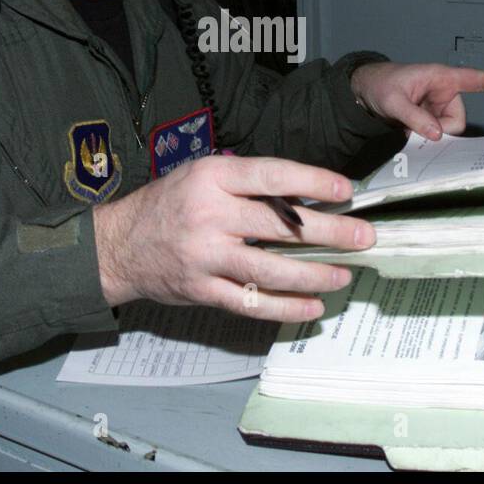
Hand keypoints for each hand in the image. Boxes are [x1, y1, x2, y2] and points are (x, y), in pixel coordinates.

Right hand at [93, 155, 374, 321]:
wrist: (119, 245)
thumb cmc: (169, 204)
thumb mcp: (202, 175)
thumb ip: (247, 183)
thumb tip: (307, 197)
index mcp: (212, 177)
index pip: (272, 177)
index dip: (313, 183)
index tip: (347, 192)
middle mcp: (210, 215)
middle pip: (281, 226)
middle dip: (330, 234)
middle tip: (364, 238)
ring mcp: (205, 256)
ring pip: (271, 270)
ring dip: (314, 275)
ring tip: (344, 275)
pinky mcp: (202, 290)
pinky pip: (252, 303)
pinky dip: (286, 308)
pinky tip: (312, 307)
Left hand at [351, 62, 483, 139]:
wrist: (366, 91)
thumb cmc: (381, 85)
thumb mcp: (394, 100)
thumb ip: (414, 117)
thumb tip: (438, 134)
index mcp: (442, 78)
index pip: (477, 79)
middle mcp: (444, 93)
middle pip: (457, 121)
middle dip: (440, 131)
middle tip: (415, 129)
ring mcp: (438, 108)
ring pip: (447, 132)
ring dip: (430, 136)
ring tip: (407, 127)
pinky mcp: (431, 120)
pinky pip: (437, 136)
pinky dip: (425, 138)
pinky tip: (409, 132)